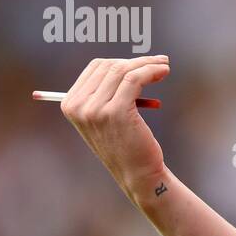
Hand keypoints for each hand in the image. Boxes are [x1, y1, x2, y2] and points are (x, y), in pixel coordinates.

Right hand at [60, 56, 170, 201]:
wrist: (137, 174)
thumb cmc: (127, 144)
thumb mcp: (107, 117)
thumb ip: (106, 92)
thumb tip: (128, 63)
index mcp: (70, 104)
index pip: (95, 68)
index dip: (121, 62)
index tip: (142, 64)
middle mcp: (78, 105)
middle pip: (109, 66)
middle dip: (136, 61)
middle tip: (159, 62)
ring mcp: (95, 109)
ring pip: (123, 71)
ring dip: (147, 64)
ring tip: (164, 66)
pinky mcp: (116, 112)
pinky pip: (134, 79)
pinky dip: (150, 71)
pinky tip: (163, 72)